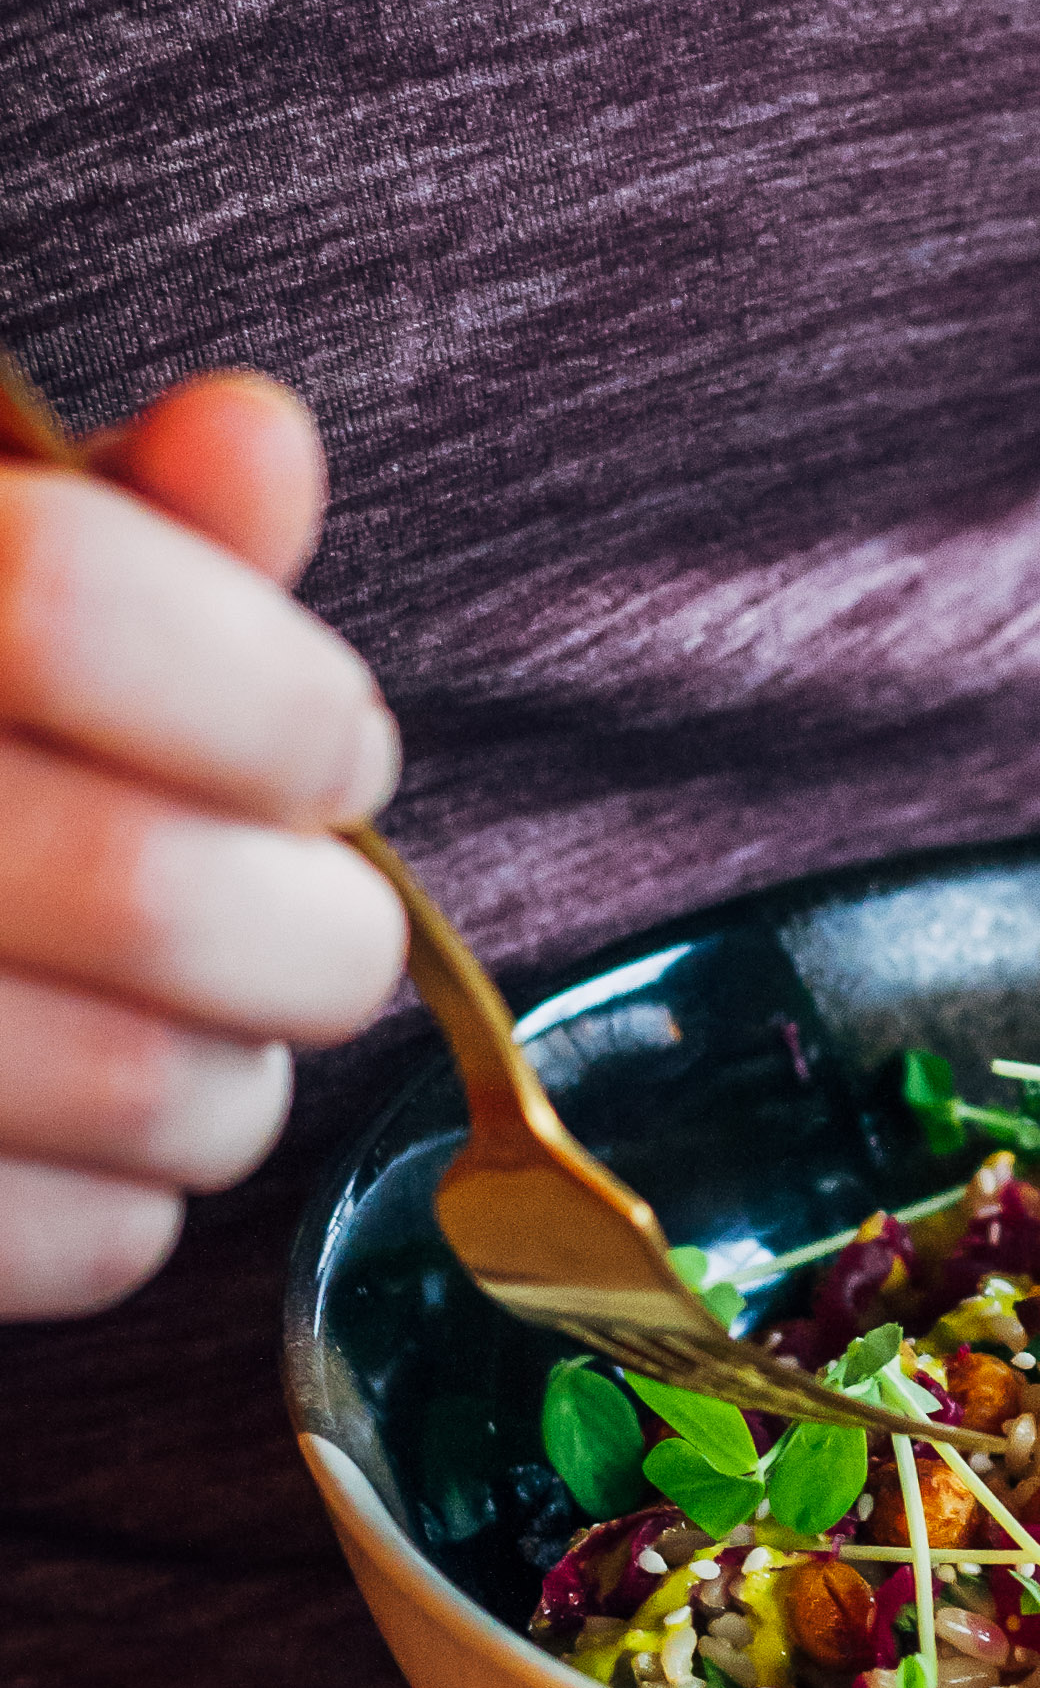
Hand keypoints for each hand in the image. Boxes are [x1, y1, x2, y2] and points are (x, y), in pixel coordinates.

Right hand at [0, 371, 406, 1319]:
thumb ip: (110, 522)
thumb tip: (255, 443)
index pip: (60, 604)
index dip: (267, 689)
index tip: (332, 747)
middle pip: (143, 888)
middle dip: (310, 922)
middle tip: (311, 916)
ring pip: (150, 1092)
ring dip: (237, 1073)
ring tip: (197, 1026)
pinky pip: (88, 1243)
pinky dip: (135, 1200)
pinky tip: (79, 1127)